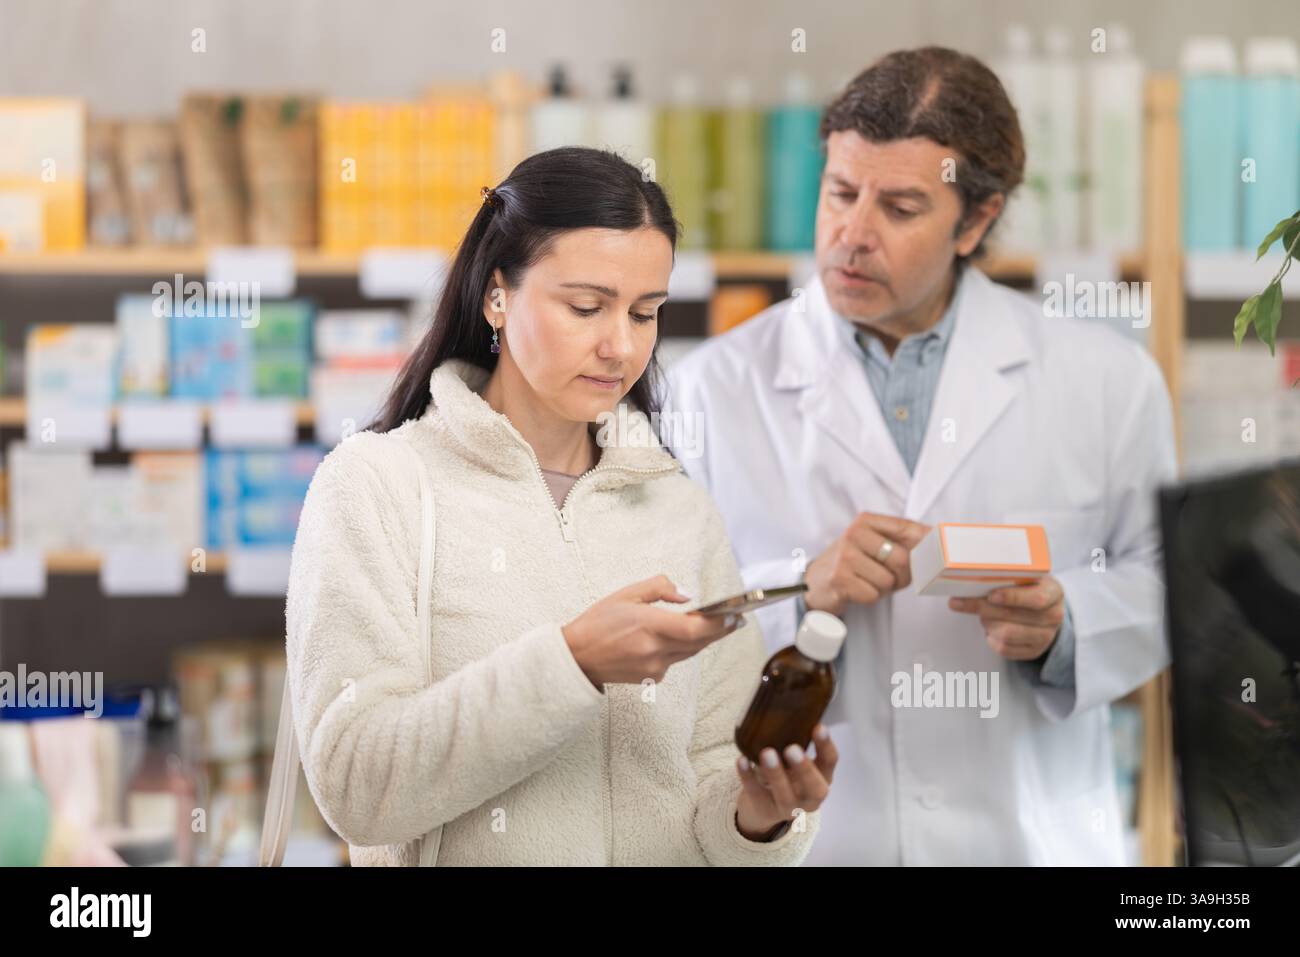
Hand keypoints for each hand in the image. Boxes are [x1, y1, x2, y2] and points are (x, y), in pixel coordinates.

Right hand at [562, 575, 741, 687]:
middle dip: (720, 630)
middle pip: (700, 642)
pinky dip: (680, 648)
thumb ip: (660, 589)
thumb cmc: (597, 623)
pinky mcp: (653, 677)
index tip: (734, 613)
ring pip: (690, 652)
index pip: (695, 628)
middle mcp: (655, 650)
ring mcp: (655, 667)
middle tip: (736, 618)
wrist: (576, 658)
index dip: (719, 622)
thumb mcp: (626, 594)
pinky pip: (676, 660)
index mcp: (649, 625)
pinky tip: (677, 638)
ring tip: (717, 624)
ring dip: (703, 638)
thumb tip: (686, 596)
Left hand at [734, 724, 837, 840]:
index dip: (826, 746)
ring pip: (785, 795)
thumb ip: (797, 743)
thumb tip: (785, 706)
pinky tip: (742, 760)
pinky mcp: (764, 809)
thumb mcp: (797, 764)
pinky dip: (748, 776)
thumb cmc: (787, 776)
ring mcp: (788, 808)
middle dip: (804, 768)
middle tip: (792, 749)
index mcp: (822, 778)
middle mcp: (810, 797)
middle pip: (814, 788)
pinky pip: (756, 793)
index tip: (818, 727)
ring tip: (767, 753)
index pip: (829, 762)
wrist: (765, 809)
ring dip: (776, 774)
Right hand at [804, 513, 930, 615]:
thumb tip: (936, 533)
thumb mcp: (874, 543)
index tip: (933, 554)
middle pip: (902, 560)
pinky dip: (870, 597)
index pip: (907, 529)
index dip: (924, 545)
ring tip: (868, 582)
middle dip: (901, 576)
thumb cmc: (853, 562)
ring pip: (888, 580)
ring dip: (883, 588)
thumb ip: (903, 537)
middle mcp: (854, 534)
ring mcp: (845, 556)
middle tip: (889, 578)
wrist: (816, 581)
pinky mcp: (840, 579)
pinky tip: (858, 590)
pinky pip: (873, 595)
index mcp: (865, 521)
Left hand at [947, 576, 1065, 660]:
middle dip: (983, 609)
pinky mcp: (1034, 652)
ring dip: (986, 623)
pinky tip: (989, 628)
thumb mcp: (1027, 577)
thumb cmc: (1029, 589)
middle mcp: (1054, 616)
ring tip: (981, 615)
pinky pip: (1004, 649)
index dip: (1012, 598)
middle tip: (960, 602)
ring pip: (1006, 635)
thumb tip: (972, 577)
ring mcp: (1046, 637)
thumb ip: (1008, 577)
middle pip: (1013, 616)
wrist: (1045, 610)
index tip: (991, 595)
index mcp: (1054, 593)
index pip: (1036, 599)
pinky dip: (990, 638)